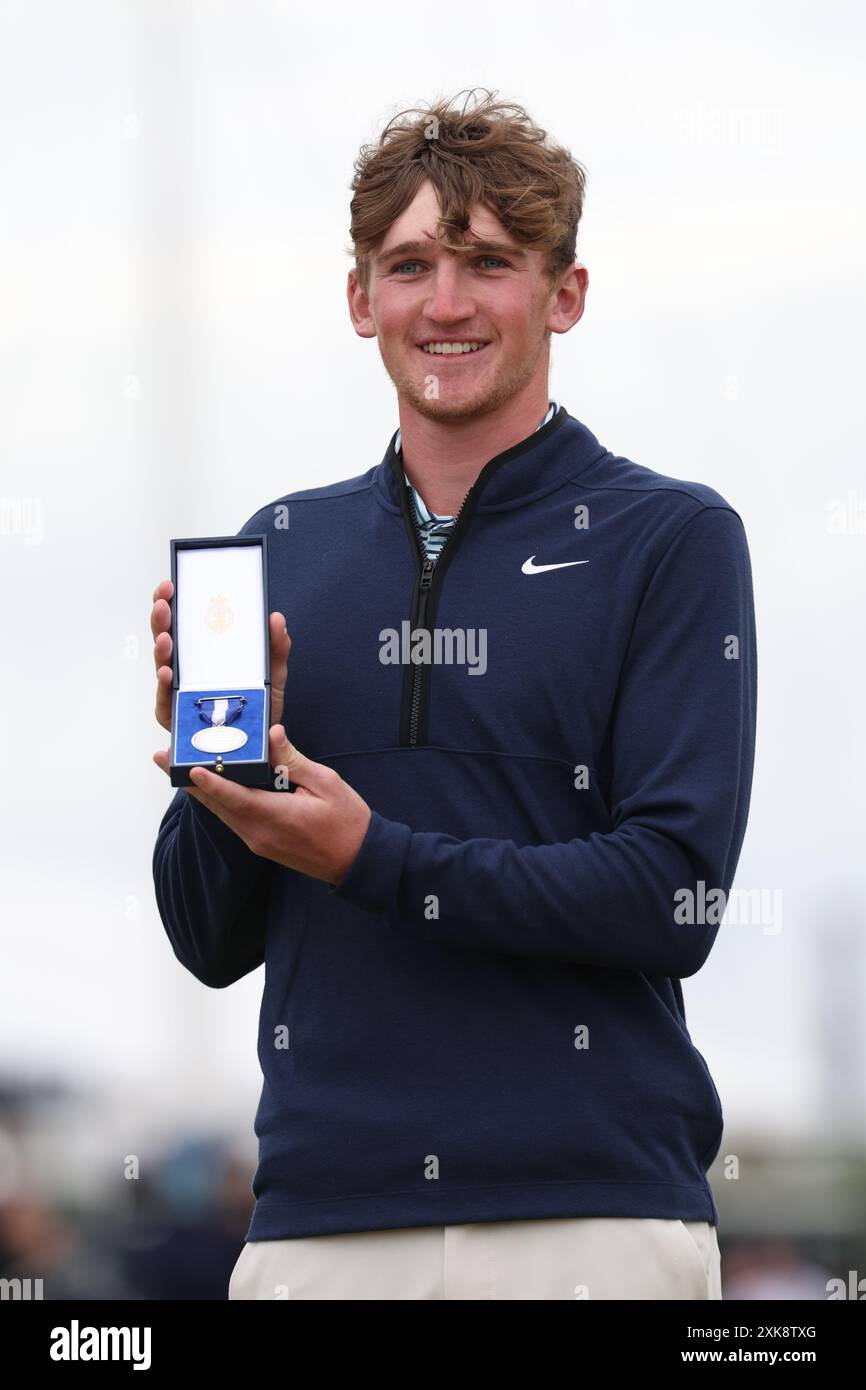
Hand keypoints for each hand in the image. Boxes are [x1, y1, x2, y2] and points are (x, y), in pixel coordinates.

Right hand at [151, 579, 291, 730]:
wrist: (260, 745)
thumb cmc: (258, 706)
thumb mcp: (273, 673)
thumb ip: (276, 647)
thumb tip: (276, 618)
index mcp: (201, 655)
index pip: (180, 624)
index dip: (170, 603)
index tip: (170, 585)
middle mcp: (185, 672)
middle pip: (164, 641)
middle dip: (160, 621)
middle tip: (163, 606)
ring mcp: (178, 694)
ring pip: (162, 669)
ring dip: (161, 652)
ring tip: (165, 638)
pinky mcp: (178, 719)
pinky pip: (167, 702)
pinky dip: (165, 688)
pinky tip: (169, 675)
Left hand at [153, 725, 370, 885]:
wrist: (357, 862)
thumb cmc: (347, 822)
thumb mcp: (326, 783)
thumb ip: (294, 759)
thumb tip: (272, 734)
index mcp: (278, 817)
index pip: (236, 797)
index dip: (210, 782)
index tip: (189, 767)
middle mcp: (260, 834)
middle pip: (217, 806)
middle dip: (189, 782)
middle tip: (163, 759)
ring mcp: (258, 842)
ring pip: (222, 813)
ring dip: (201, 791)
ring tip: (178, 769)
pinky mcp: (261, 843)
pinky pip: (233, 819)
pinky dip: (220, 801)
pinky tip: (211, 786)